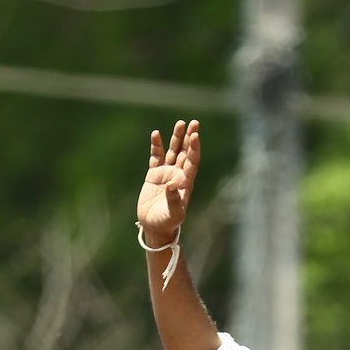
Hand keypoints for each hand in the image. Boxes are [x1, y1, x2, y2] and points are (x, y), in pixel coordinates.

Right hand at [137, 119, 200, 246]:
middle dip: (189, 138)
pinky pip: (156, 157)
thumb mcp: (173, 214)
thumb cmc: (167, 222)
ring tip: (180, 123)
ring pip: (172, 151)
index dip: (194, 148)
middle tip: (194, 122)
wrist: (155, 227)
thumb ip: (174, 200)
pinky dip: (156, 146)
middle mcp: (178, 175)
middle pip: (185, 152)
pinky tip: (156, 134)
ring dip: (176, 138)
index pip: (192, 161)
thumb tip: (172, 185)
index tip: (196, 135)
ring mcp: (166, 174)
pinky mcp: (153, 175)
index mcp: (186, 183)